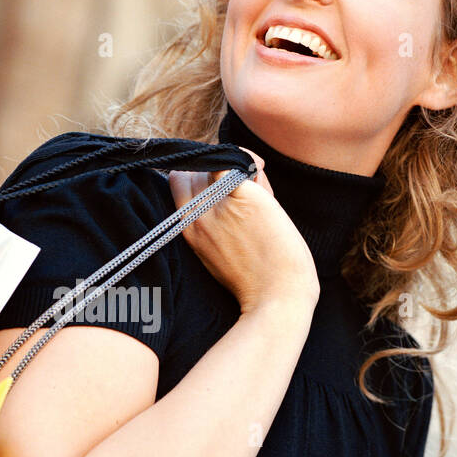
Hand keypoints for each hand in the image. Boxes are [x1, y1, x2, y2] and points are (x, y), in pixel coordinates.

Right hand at [168, 148, 319, 315]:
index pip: (179, 182)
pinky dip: (250, 160)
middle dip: (217, 173)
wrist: (277, 297)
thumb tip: (227, 182)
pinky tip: (260, 171)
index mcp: (186, 229)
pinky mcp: (242, 196)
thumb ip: (212, 221)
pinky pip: (238, 159)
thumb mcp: (216, 251)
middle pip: (197, 169)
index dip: (198, 178)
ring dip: (238, 169)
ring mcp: (217, 204)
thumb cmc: (256, 279)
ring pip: (218, 162)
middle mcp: (195, 215)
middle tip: (243, 195)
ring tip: (259, 194)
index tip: (218, 189)